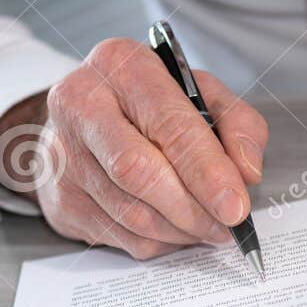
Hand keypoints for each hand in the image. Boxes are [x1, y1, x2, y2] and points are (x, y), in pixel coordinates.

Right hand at [0, 38, 268, 259]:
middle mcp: (81, 103)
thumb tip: (247, 173)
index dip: (207, 172)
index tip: (236, 207)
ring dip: (179, 231)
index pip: (168, 125)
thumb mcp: (204, 96)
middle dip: (193, 210)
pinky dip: (157, 242)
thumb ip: (238, 125)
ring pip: (129, 212)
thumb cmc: (153, 106)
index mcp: (122, 65)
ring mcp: (62, 153)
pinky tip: (174, 230)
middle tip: (226, 228)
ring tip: (208, 229)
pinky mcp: (59, 196)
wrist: (86, 119)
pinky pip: (118, 235)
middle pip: (140, 173)